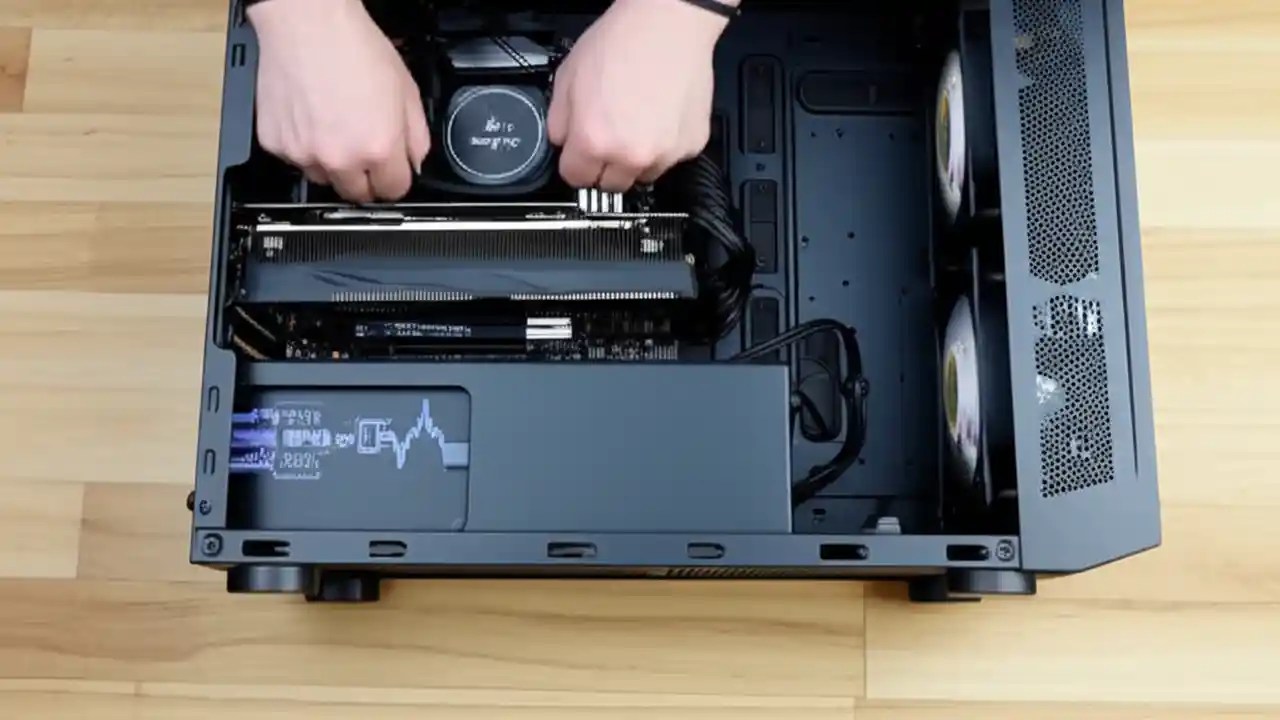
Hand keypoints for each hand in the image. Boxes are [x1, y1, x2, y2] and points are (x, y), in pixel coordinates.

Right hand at [248, 0, 428, 202]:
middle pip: (357, 195)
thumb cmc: (353, 47)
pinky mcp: (275, 144)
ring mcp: (303, 153)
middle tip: (362, 148)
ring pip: (324, 179)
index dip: (396, 180)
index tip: (392, 172)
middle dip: (365, 177)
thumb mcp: (407, 91)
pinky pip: (295, 159)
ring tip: (334, 126)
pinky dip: (303, 146)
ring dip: (332, 164)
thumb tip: (415, 162)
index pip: (394, 192)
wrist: (306, 23)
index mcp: (378, 148)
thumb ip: (417, 136)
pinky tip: (311, 117)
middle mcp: (340, 157)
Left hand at [547, 0, 735, 190]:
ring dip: (636, 160)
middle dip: (605, 166)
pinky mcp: (690, 146)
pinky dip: (664, 145)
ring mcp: (665, 154)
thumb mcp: (567, 77)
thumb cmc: (622, 42)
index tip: (580, 156)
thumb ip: (558, 121)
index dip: (575, 164)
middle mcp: (631, 155)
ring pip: (643, 176)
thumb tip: (562, 143)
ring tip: (637, 123)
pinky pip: (671, 159)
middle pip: (610, 186)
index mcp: (594, 142)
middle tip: (609, 136)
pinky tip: (659, 116)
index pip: (575, 180)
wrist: (668, 24)